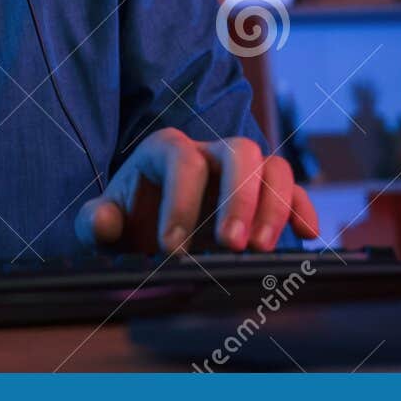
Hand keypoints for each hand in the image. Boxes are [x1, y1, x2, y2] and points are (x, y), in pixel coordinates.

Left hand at [75, 129, 318, 253]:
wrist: (151, 234)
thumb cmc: (128, 224)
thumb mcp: (103, 225)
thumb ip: (95, 222)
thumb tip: (103, 221)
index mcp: (167, 149)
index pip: (182, 160)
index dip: (180, 202)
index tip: (172, 250)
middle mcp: (210, 152)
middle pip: (239, 152)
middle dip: (238, 198)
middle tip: (230, 246)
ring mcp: (243, 173)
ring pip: (273, 167)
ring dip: (273, 206)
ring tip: (261, 250)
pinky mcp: (267, 196)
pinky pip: (296, 191)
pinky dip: (303, 209)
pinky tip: (306, 237)